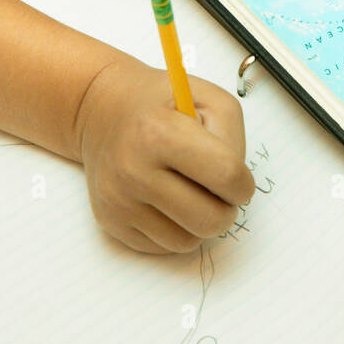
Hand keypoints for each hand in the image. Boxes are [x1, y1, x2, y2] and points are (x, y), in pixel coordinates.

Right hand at [75, 53, 256, 253]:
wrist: (101, 109)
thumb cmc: (160, 102)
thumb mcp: (207, 97)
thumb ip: (231, 136)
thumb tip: (235, 186)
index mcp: (159, 133)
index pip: (226, 176)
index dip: (242, 182)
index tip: (237, 178)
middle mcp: (133, 170)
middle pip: (210, 220)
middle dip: (225, 208)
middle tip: (217, 190)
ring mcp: (119, 201)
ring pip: (188, 242)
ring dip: (198, 221)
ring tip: (187, 189)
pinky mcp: (111, 222)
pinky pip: (164, 247)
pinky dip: (174, 228)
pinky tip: (164, 198)